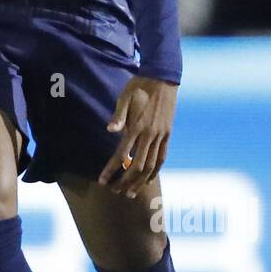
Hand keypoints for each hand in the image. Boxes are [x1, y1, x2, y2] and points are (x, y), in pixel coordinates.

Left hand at [98, 76, 177, 196]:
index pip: (122, 154)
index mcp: (137, 126)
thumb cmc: (139, 86)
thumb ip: (118, 116)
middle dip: (125, 182)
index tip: (103, 181)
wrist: (163, 77)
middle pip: (137, 166)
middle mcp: (150, 133)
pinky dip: (155, 171)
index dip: (111, 170)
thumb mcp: (124, 97)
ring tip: (130, 193)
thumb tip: (109, 130)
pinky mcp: (167, 134)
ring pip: (151, 165)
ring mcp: (161, 135)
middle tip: (115, 191)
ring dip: (140, 182)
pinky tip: (148, 180)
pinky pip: (162, 157)